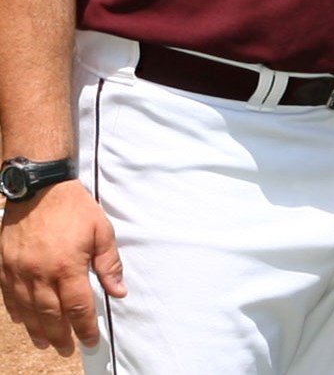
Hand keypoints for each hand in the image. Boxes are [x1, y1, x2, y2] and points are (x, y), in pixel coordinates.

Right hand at [0, 182, 125, 354]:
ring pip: (27, 310)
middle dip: (60, 336)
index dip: (85, 328)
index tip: (91, 340)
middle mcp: (40, 274)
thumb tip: (118, 292)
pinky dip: (17, 312)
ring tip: (46, 343)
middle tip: (68, 350)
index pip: (78, 307)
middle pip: (50, 315)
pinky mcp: (4, 265)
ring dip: (38, 330)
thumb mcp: (101, 232)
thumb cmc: (75, 209)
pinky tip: (24, 321)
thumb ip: (109, 265)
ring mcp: (19, 271)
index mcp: (67, 267)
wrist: (39, 188)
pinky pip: (9, 295)